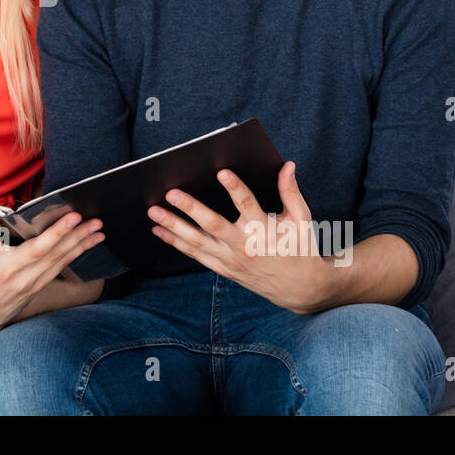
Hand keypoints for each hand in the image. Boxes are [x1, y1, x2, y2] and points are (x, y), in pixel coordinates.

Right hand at [0, 209, 103, 330]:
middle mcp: (7, 272)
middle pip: (33, 253)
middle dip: (55, 235)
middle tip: (73, 216)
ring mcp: (28, 280)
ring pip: (56, 257)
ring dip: (78, 240)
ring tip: (95, 223)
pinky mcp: (42, 281)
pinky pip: (65, 263)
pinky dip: (82, 249)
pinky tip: (96, 236)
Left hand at [146, 161, 333, 314]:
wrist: (299, 289)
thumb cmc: (300, 248)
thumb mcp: (301, 220)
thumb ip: (291, 192)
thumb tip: (287, 165)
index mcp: (264, 230)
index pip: (248, 205)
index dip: (235, 188)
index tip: (222, 172)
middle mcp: (244, 246)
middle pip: (213, 225)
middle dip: (190, 209)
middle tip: (170, 193)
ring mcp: (231, 260)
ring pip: (197, 242)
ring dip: (173, 226)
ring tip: (153, 211)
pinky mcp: (224, 269)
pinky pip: (196, 255)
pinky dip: (176, 243)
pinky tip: (159, 230)